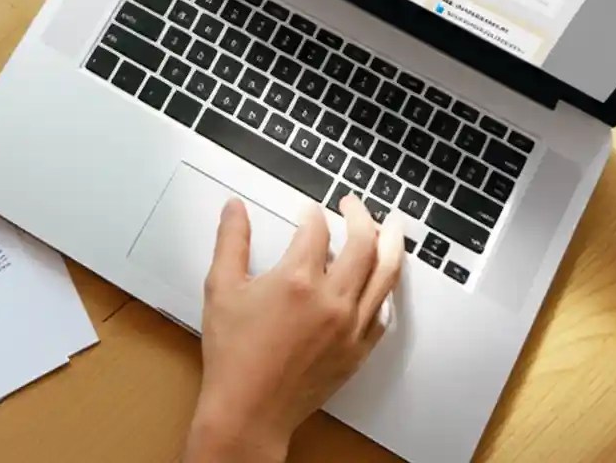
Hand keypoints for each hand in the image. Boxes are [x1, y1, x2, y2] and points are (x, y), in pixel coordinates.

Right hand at [185, 196, 403, 462]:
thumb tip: (235, 209)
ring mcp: (351, 326)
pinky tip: (380, 281)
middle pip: (363, 242)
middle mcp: (332, 299)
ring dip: (392, 243)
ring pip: (386, 274)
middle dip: (360, 215)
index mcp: (298, 280)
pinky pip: (382, 313)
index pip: (316, 229)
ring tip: (394, 226)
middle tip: (353, 205)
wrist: (249, 410)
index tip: (308, 210)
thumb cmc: (233, 354)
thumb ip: (231, 242)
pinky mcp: (358, 350)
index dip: (312, 213)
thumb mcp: (221, 289)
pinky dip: (383, 290)